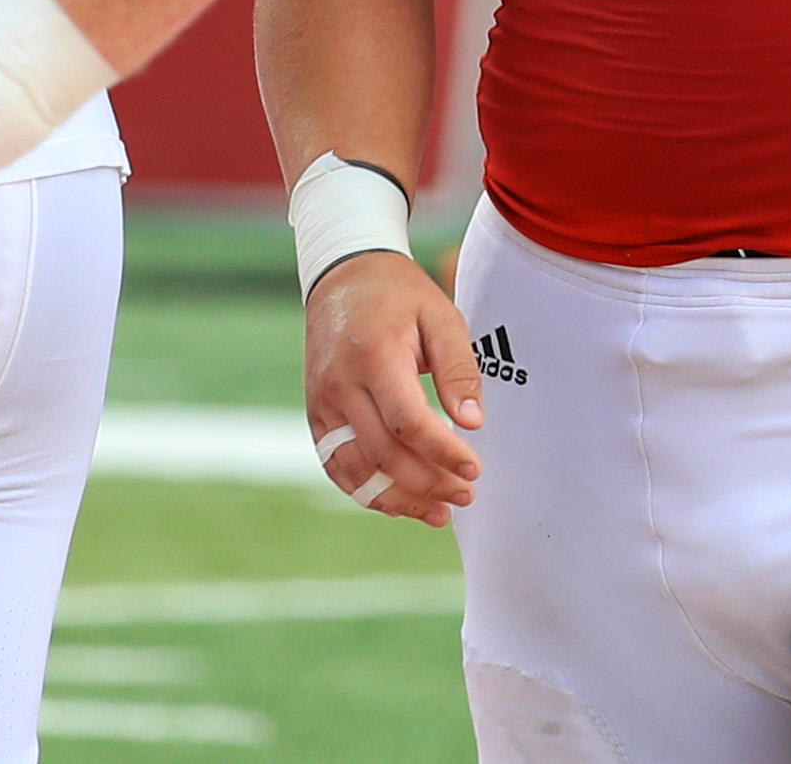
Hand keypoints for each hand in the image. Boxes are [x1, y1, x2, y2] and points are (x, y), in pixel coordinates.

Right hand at [303, 250, 481, 527]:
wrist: (342, 276)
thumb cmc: (400, 295)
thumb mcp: (440, 315)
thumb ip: (458, 369)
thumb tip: (472, 424)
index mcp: (374, 355)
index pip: (408, 421)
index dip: (443, 453)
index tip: (475, 469)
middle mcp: (340, 383)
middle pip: (383, 453)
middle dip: (428, 483)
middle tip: (466, 494)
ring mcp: (322, 402)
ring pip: (356, 469)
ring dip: (398, 499)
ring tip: (439, 513)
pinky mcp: (315, 414)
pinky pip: (336, 464)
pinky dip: (366, 490)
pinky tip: (400, 503)